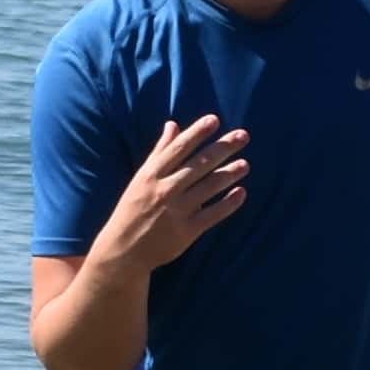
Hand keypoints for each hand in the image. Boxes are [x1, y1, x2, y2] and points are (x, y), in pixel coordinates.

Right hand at [92, 114, 246, 275]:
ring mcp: (177, 211)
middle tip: (243, 136)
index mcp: (152, 174)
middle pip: (199, 164)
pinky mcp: (187, 231)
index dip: (197, 132)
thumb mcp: (141, 178)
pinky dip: (229, 203)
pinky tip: (241, 192)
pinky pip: (213, 214)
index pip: (179, 148)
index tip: (214, 120)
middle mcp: (165, 189)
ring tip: (245, 164)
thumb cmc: (133, 209)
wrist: (124, 249)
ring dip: (230, 173)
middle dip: (223, 148)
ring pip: (209, 186)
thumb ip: (159, 151)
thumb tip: (172, 124)